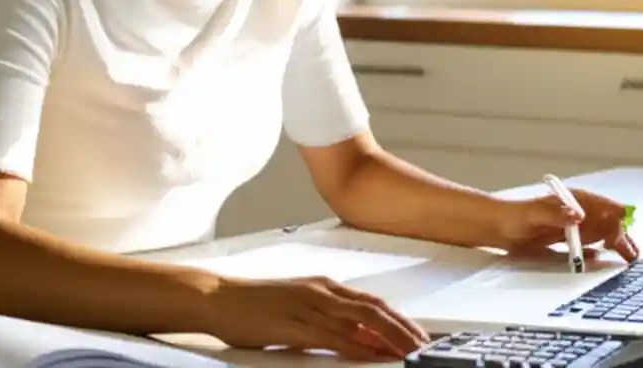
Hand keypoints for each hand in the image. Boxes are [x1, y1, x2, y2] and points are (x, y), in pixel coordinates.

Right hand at [202, 275, 429, 360]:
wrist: (217, 297)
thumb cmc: (251, 303)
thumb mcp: (295, 304)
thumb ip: (323, 317)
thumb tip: (351, 335)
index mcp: (323, 285)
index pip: (371, 302)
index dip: (398, 318)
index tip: (418, 334)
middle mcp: (322, 291)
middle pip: (375, 309)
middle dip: (404, 329)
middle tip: (425, 346)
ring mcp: (310, 306)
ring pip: (362, 322)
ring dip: (390, 338)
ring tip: (410, 353)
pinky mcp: (296, 323)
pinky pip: (336, 337)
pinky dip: (360, 347)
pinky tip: (373, 356)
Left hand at [497, 188, 640, 262]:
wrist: (498, 228)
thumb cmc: (513, 216)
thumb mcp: (533, 214)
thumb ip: (555, 214)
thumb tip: (578, 215)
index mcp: (571, 200)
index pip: (600, 204)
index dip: (614, 213)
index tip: (623, 222)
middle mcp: (576, 211)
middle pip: (604, 221)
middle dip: (619, 234)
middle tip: (631, 252)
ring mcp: (573, 226)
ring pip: (600, 233)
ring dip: (615, 243)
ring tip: (629, 257)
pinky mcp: (567, 239)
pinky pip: (588, 244)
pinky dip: (598, 251)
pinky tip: (606, 258)